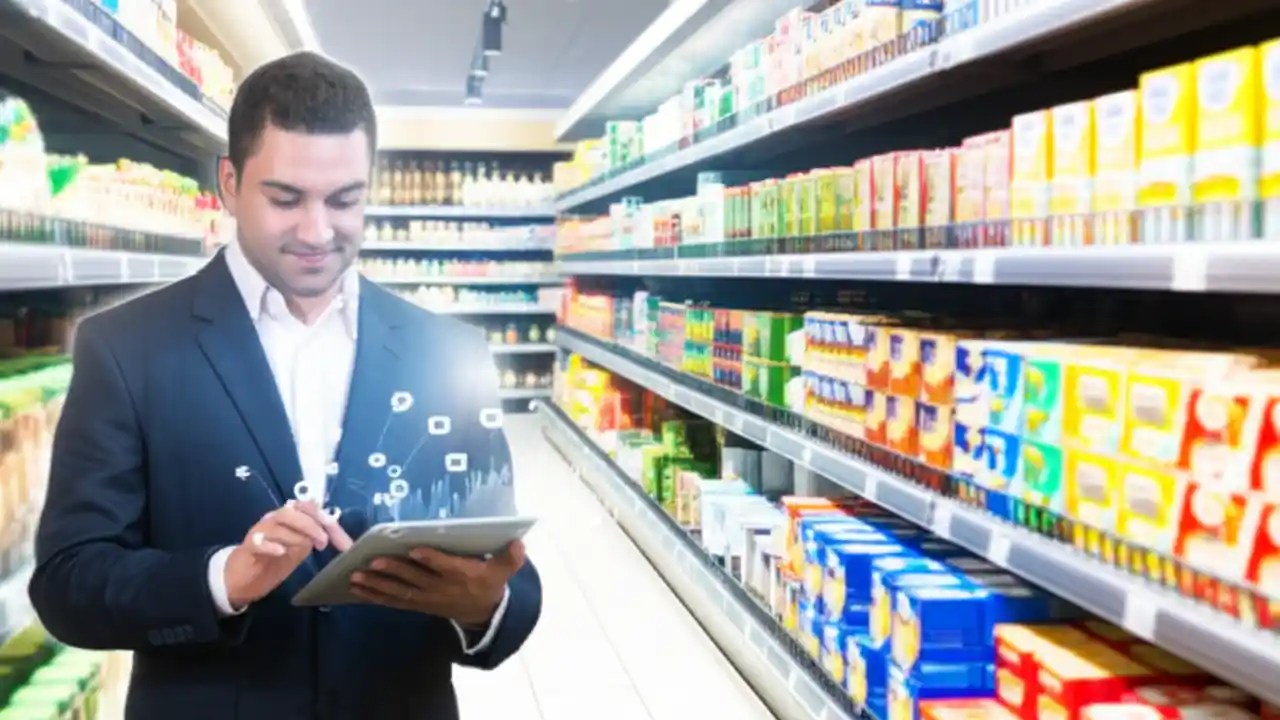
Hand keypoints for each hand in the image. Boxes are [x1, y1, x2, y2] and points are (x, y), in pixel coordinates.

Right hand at [225, 500, 352, 609]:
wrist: (242, 580)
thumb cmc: (273, 562)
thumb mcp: (299, 549)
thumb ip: (313, 538)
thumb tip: (334, 532)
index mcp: (287, 519)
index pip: (305, 508)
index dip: (323, 518)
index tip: (337, 535)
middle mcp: (272, 521)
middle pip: (291, 511)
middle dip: (311, 524)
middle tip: (323, 542)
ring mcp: (259, 533)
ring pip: (276, 522)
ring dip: (296, 533)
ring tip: (307, 546)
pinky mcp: (247, 549)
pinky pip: (257, 542)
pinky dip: (270, 544)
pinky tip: (281, 552)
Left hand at [349, 540, 525, 626]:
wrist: (482, 613)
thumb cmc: (489, 582)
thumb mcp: (504, 570)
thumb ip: (511, 557)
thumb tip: (519, 543)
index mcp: (461, 575)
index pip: (444, 566)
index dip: (430, 559)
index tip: (415, 550)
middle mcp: (440, 587)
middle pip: (415, 579)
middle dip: (393, 571)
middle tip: (374, 562)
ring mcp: (426, 598)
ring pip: (399, 592)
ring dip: (377, 585)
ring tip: (356, 577)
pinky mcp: (417, 603)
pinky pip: (393, 601)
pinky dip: (374, 596)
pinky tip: (357, 589)